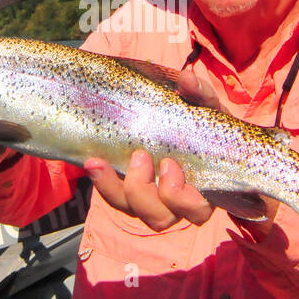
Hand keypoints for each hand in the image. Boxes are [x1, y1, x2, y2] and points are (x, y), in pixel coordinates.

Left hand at [84, 65, 274, 233]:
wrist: (186, 124)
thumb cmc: (204, 123)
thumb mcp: (207, 108)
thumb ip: (201, 95)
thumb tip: (187, 80)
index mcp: (203, 189)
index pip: (196, 210)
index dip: (181, 198)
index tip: (169, 164)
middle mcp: (176, 203)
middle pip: (158, 217)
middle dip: (142, 191)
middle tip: (139, 156)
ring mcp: (150, 198)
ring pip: (132, 210)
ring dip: (113, 189)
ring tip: (98, 162)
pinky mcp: (129, 190)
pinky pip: (115, 197)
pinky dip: (103, 182)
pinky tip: (92, 161)